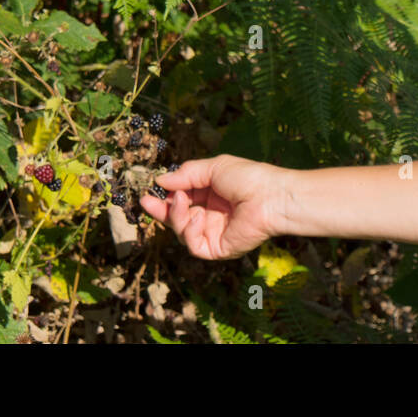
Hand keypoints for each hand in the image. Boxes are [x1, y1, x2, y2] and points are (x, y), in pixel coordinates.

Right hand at [140, 154, 285, 259]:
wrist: (271, 196)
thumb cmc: (249, 177)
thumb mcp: (214, 168)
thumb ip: (187, 174)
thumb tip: (161, 180)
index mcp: (212, 195)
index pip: (183, 199)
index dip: (166, 196)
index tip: (149, 191)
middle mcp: (212, 215)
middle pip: (178, 218)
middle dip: (161, 211)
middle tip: (146, 202)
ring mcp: (214, 233)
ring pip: (182, 232)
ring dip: (177, 216)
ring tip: (183, 200)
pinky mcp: (218, 249)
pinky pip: (194, 245)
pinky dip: (190, 231)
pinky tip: (198, 217)